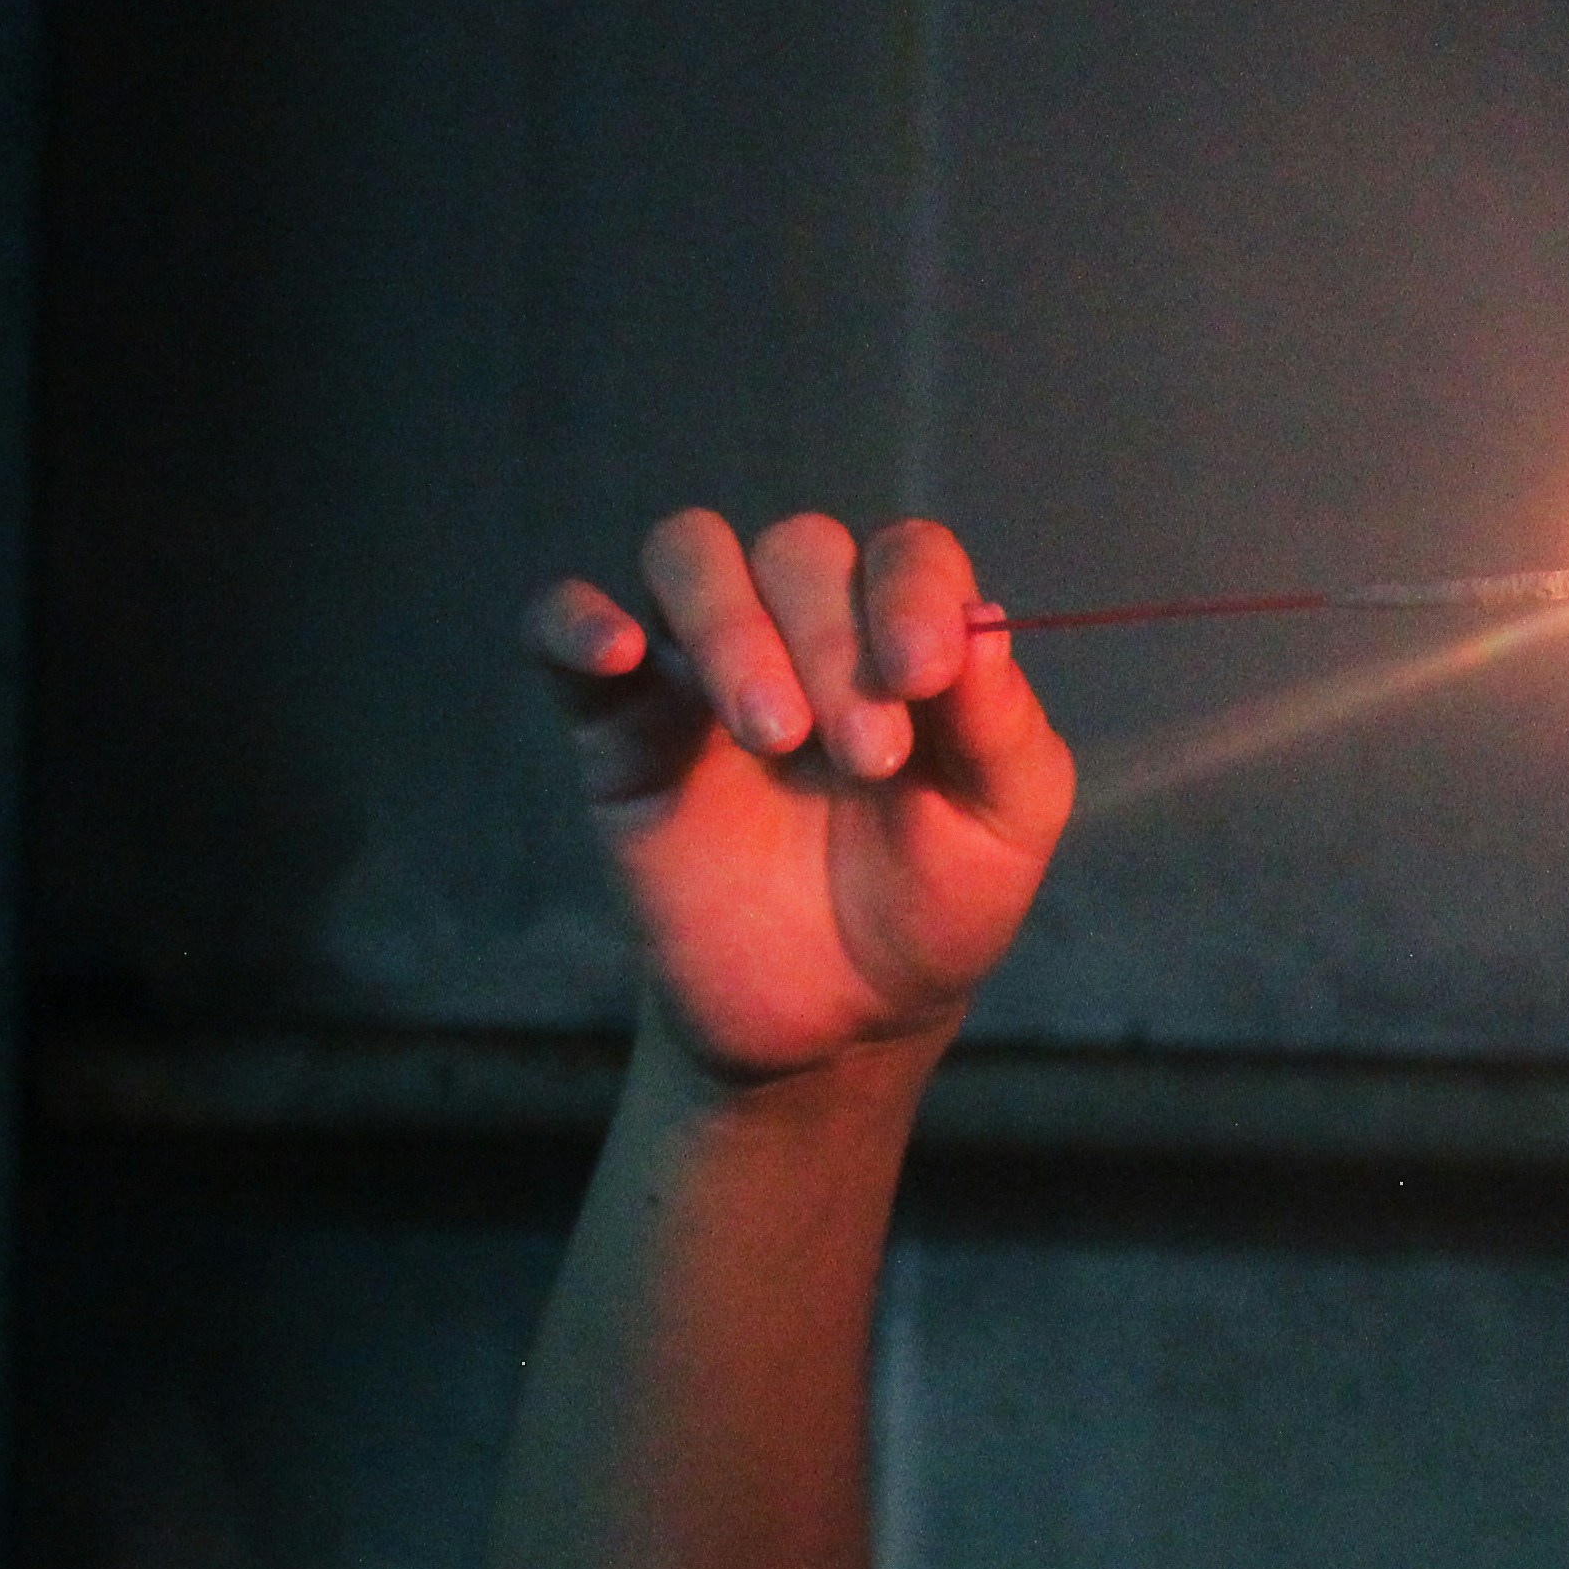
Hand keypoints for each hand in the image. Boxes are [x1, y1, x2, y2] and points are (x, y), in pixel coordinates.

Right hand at [527, 510, 1074, 1080]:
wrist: (836, 1019)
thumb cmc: (933, 904)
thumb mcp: (1005, 826)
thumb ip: (1001, 726)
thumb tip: (982, 624)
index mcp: (903, 635)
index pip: (905, 554)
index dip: (912, 593)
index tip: (922, 675)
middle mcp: (804, 628)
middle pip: (798, 549)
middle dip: (832, 639)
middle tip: (866, 756)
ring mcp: (704, 668)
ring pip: (688, 555)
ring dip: (730, 624)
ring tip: (770, 733)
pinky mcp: (618, 727)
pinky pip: (563, 629)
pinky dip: (577, 619)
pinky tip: (615, 651)